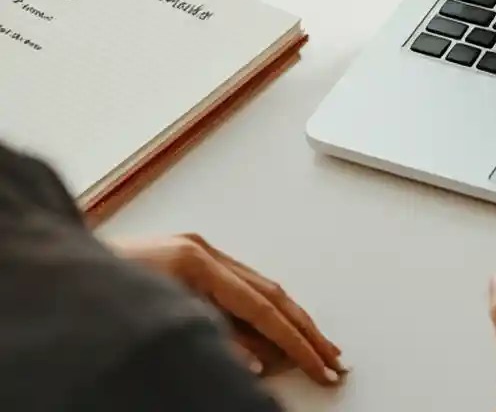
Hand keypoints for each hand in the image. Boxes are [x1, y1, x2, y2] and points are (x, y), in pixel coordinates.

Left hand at [109, 233, 344, 384]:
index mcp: (195, 260)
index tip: (320, 365)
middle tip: (333, 359)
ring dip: (292, 321)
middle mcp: (200, 250)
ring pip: (261, 287)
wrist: (42, 277)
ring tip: (319, 347)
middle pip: (272, 292)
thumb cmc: (88, 295)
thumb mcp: (156, 320)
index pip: (263, 307)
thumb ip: (210, 339)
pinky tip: (278, 332)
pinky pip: (241, 286)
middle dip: (306, 331)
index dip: (297, 341)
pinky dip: (266, 311)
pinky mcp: (187, 260)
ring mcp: (194, 252)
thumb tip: (254, 362)